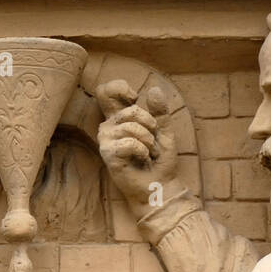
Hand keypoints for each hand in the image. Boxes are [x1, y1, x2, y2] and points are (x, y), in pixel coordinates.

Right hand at [96, 80, 184, 207]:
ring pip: (131, 127)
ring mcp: (106, 141)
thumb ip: (160, 111)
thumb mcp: (164, 130)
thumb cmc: (159, 159)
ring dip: (148, 141)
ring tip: (148, 153)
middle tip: (152, 141)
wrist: (160, 183)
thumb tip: (154, 89)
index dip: (120, 88)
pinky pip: (129, 143)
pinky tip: (141, 159)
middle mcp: (109, 127)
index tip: (134, 97)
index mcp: (119, 118)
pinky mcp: (107, 155)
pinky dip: (142, 151)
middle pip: (131, 110)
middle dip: (150, 125)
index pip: (106, 91)